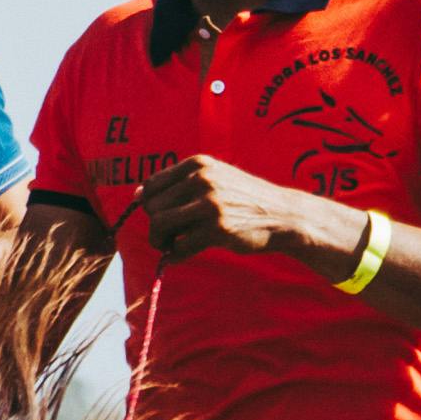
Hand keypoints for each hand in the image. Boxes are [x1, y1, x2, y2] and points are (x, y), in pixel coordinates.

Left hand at [137, 152, 327, 261]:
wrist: (282, 215)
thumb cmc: (243, 200)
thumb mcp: (215, 178)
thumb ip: (181, 183)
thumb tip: (138, 195)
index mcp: (198, 164)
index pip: (151, 186)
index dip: (150, 206)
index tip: (161, 218)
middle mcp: (202, 179)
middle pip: (152, 207)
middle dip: (156, 226)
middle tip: (167, 237)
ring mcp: (210, 204)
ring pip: (160, 225)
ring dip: (161, 241)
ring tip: (171, 245)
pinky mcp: (218, 229)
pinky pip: (179, 246)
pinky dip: (176, 255)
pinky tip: (184, 253)